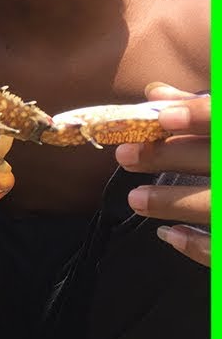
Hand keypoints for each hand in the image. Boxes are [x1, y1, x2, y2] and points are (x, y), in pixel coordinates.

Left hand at [116, 82, 209, 265]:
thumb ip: (204, 111)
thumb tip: (155, 94)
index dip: (201, 115)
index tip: (163, 117)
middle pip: (217, 159)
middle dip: (171, 157)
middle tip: (125, 155)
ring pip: (216, 205)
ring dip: (175, 202)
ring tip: (136, 199)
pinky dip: (199, 245)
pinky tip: (168, 234)